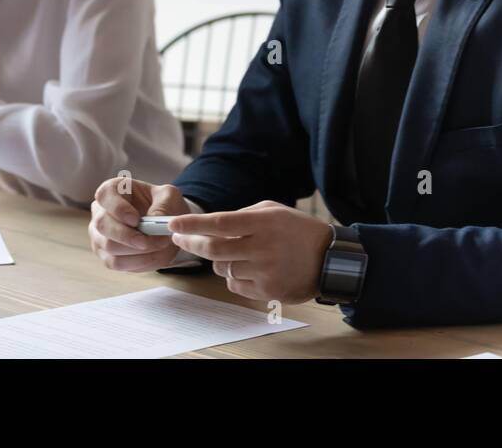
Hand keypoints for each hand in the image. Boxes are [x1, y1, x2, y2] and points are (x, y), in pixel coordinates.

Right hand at [89, 176, 188, 271]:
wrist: (165, 226)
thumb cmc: (163, 205)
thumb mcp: (169, 197)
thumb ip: (163, 206)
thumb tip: (153, 221)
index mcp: (113, 190)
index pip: (105, 195)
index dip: (117, 208)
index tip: (136, 220)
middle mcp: (100, 213)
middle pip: (103, 225)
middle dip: (129, 236)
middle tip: (151, 241)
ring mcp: (99, 236)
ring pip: (109, 247)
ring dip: (137, 250)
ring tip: (159, 246)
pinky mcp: (106, 255)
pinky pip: (116, 262)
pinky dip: (137, 262)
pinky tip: (153, 256)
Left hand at [167, 201, 331, 304]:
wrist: (328, 259)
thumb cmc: (298, 230)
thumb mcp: (273, 211)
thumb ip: (243, 215)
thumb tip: (209, 226)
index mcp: (264, 222)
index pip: (219, 223)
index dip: (193, 224)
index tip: (173, 224)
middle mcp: (263, 247)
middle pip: (214, 249)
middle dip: (191, 243)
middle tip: (180, 238)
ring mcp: (264, 271)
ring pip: (222, 268)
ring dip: (220, 260)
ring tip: (238, 253)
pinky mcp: (266, 291)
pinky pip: (234, 284)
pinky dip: (234, 276)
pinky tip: (250, 268)